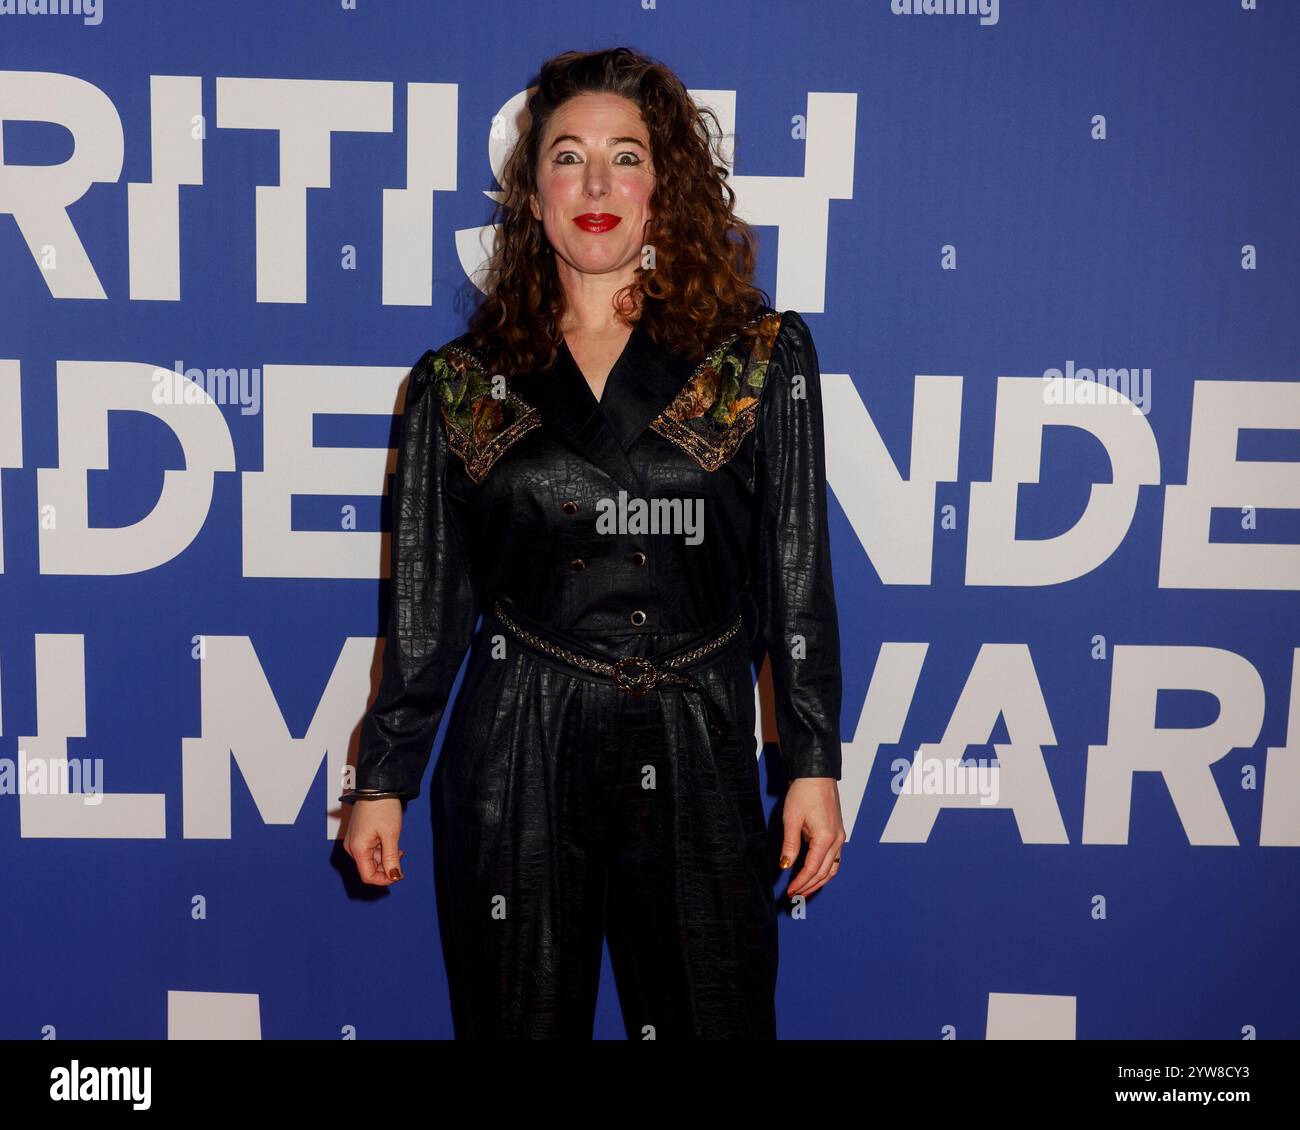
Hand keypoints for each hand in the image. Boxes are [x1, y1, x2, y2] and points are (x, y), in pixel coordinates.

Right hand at [343, 798, 405, 885]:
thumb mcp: (391, 835)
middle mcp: (352, 847)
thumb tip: (394, 876)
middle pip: (369, 868)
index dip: (384, 879)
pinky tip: (391, 842)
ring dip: (385, 858)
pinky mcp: (358, 835)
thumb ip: (391, 858)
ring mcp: (354, 841)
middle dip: (386, 867)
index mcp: (357, 849)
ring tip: (397, 847)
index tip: (399, 875)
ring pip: (370, 859)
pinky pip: (369, 849)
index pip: (368, 876)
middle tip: (400, 856)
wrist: (377, 787)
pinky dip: (381, 850)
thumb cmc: (383, 808)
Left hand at [779, 777, 844, 898]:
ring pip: (832, 868)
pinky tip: (815, 873)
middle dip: (809, 886)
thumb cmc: (804, 792)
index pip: (812, 869)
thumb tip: (785, 865)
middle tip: (794, 893)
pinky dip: (825, 869)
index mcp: (826, 838)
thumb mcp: (791, 819)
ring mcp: (840, 836)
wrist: (817, 774)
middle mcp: (837, 840)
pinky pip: (834, 858)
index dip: (800, 882)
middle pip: (824, 872)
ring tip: (805, 888)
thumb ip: (790, 845)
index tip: (790, 890)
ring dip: (819, 880)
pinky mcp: (838, 832)